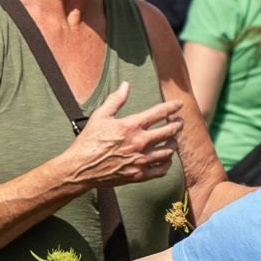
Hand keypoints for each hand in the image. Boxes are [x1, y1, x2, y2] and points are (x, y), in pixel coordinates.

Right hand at [65, 83, 181, 188]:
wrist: (81, 168)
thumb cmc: (89, 141)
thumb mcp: (100, 116)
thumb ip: (116, 99)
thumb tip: (125, 85)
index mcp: (131, 126)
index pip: (159, 113)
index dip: (172, 107)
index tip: (178, 105)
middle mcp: (140, 142)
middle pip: (169, 132)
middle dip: (177, 125)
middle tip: (179, 122)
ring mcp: (141, 160)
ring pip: (169, 151)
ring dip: (173, 143)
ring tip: (173, 140)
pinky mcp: (139, 175)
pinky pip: (162, 169)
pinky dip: (167, 163)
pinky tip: (165, 158)